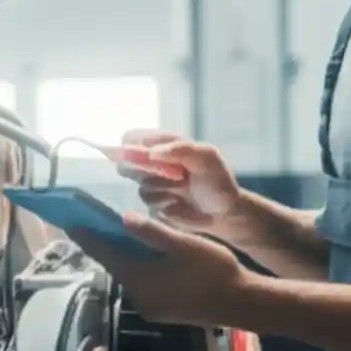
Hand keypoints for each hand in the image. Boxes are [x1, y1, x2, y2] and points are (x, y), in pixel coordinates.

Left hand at [69, 213, 248, 326]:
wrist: (242, 303)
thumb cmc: (213, 270)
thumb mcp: (183, 244)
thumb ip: (151, 232)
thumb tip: (122, 218)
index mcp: (139, 279)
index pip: (103, 253)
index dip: (85, 235)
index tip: (68, 221)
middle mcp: (138, 296)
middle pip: (114, 264)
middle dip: (103, 242)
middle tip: (91, 220)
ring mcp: (149, 306)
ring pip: (128, 273)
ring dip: (122, 254)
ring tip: (115, 231)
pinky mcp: (161, 309)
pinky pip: (141, 283)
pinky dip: (137, 266)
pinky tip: (143, 252)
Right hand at [118, 131, 242, 235]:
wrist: (224, 212)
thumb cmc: (218, 180)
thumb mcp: (207, 158)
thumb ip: (181, 149)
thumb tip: (151, 152)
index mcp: (164, 145)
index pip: (132, 138)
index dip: (130, 145)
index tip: (144, 154)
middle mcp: (153, 164)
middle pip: (126, 162)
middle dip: (143, 168)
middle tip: (169, 171)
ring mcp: (152, 185)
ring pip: (141, 185)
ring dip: (162, 186)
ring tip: (184, 186)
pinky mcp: (154, 206)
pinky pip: (149, 204)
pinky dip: (165, 202)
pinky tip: (180, 202)